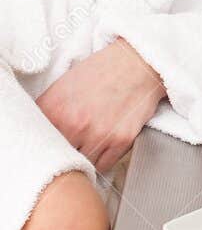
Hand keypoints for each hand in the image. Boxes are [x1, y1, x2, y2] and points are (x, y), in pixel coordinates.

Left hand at [36, 39, 166, 171]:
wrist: (135, 63)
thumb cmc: (101, 71)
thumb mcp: (63, 84)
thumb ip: (48, 110)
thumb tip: (38, 131)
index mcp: (54, 108)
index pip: (37, 143)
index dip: (42, 146)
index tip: (47, 148)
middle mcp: (74, 124)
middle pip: (58, 157)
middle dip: (62, 153)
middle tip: (67, 149)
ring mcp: (98, 134)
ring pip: (81, 164)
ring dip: (82, 159)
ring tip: (86, 148)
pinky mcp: (121, 140)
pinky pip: (103, 166)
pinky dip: (101, 161)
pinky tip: (101, 148)